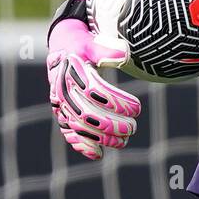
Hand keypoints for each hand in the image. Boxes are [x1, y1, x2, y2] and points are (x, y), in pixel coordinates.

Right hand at [47, 19, 140, 160]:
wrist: (61, 47)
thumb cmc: (83, 45)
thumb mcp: (92, 43)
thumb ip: (105, 49)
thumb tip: (123, 54)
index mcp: (72, 73)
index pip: (95, 91)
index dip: (117, 102)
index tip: (137, 108)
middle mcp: (63, 91)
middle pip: (86, 115)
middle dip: (111, 125)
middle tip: (133, 128)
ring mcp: (60, 105)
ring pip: (79, 127)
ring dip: (101, 138)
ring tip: (123, 142)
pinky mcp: (61, 114)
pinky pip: (68, 133)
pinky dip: (81, 145)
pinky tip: (98, 155)